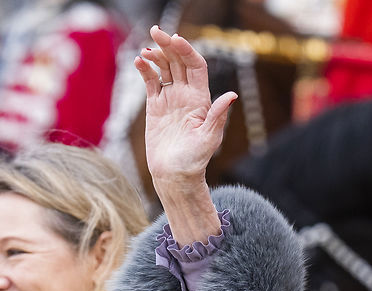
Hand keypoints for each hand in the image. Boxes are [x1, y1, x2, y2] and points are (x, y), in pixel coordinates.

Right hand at [137, 28, 234, 193]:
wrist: (175, 177)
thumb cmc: (195, 162)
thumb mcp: (209, 140)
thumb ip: (217, 116)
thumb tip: (232, 95)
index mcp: (201, 99)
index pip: (195, 66)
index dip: (186, 50)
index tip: (175, 39)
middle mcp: (187, 95)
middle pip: (178, 61)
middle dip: (168, 45)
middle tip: (155, 31)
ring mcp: (171, 99)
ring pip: (164, 68)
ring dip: (156, 55)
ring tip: (146, 49)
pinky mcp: (156, 106)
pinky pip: (150, 82)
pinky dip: (145, 70)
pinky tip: (139, 61)